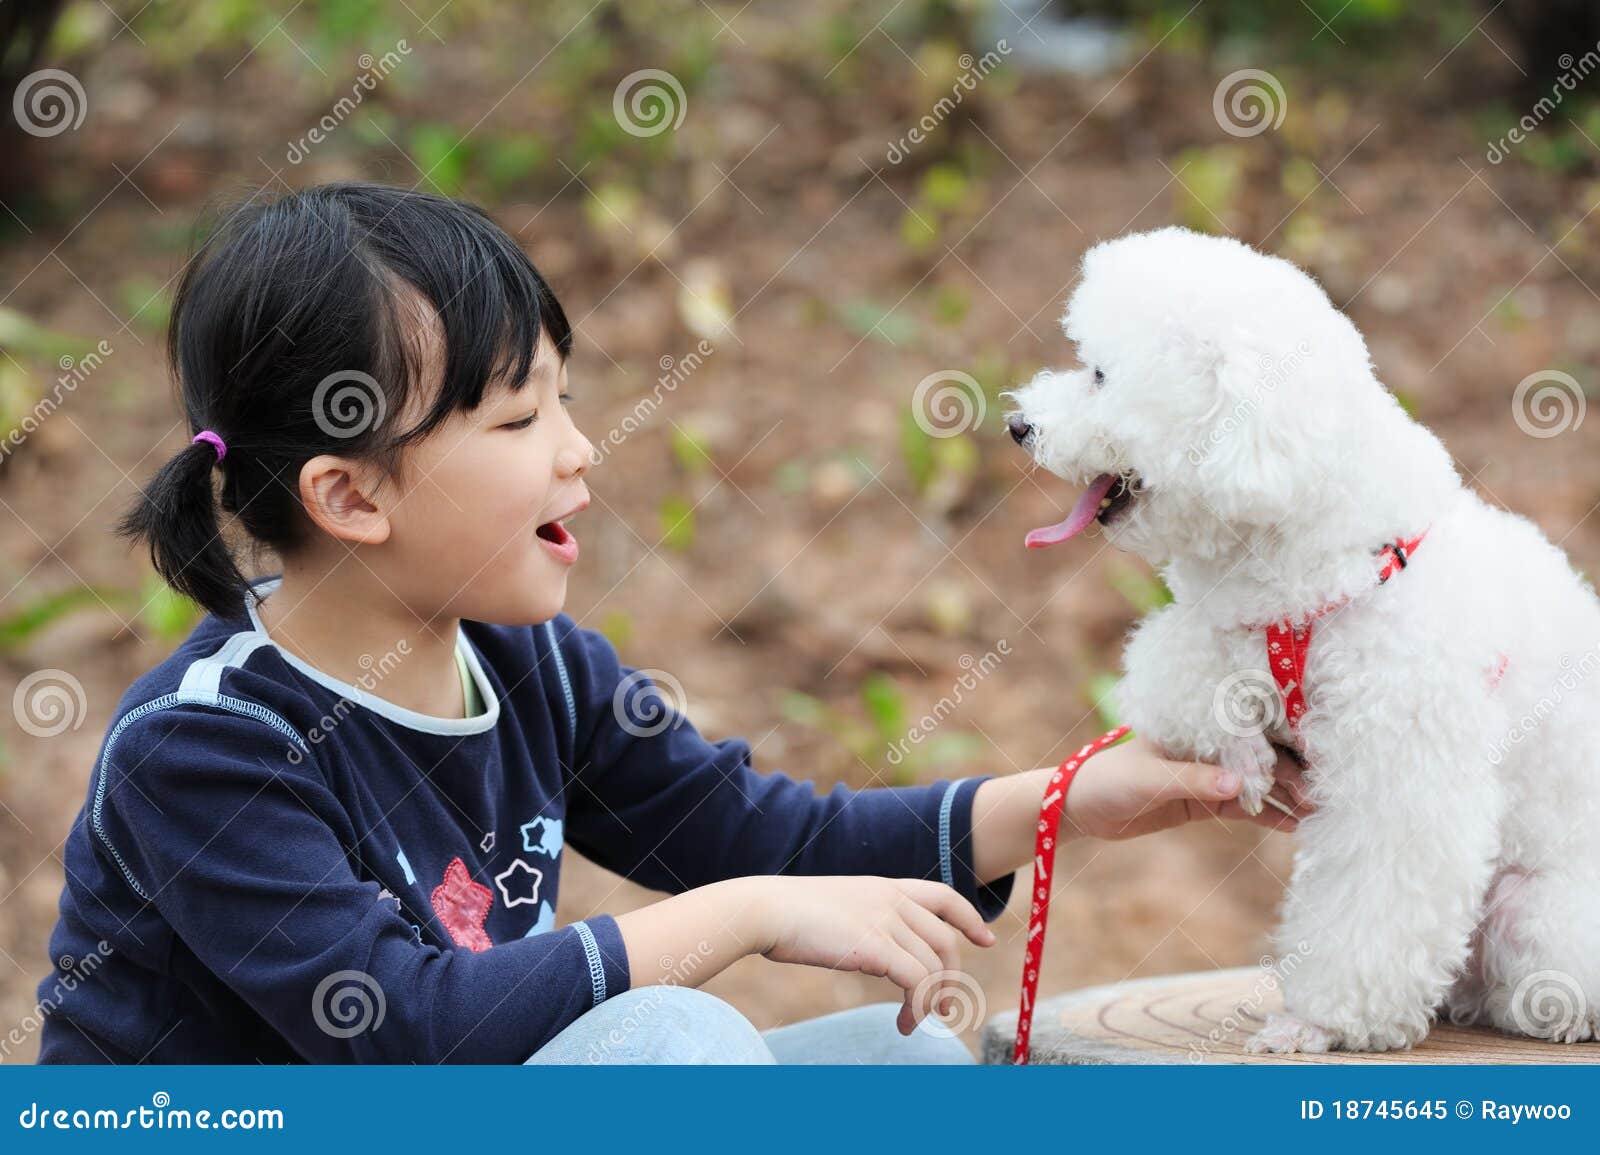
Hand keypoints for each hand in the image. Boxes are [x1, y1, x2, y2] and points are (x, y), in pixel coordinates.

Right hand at [736, 876, 994, 1035]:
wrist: (765, 910)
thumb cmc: (789, 915)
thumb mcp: (838, 907)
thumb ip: (865, 921)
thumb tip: (876, 950)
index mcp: (885, 887)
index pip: (942, 895)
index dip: (968, 916)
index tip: (985, 938)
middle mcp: (892, 900)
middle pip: (946, 940)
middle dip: (952, 978)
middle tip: (944, 1009)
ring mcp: (885, 920)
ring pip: (934, 966)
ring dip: (931, 1001)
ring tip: (912, 1022)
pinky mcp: (875, 946)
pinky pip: (916, 981)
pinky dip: (918, 1006)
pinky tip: (904, 1022)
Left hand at [1063, 735, 1311, 840]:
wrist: (1082, 809)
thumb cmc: (1109, 779)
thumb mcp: (1150, 779)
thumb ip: (1194, 781)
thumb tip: (1241, 786)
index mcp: (1194, 723)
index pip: (1245, 726)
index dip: (1280, 738)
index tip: (1312, 755)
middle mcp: (1208, 744)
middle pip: (1260, 754)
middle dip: (1292, 772)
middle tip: (1322, 794)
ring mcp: (1210, 772)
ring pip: (1258, 782)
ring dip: (1287, 796)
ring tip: (1320, 811)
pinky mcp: (1207, 801)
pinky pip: (1245, 807)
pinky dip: (1270, 815)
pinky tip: (1297, 825)